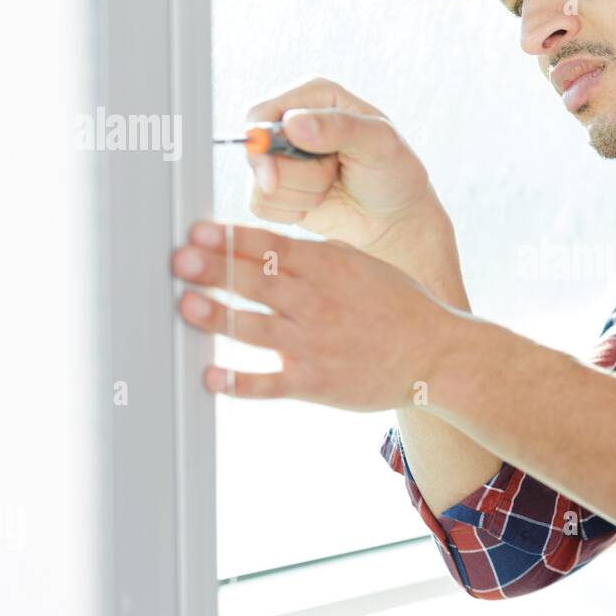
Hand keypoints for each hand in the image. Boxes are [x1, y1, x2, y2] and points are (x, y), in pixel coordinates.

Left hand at [171, 220, 454, 411]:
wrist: (436, 357)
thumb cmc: (400, 308)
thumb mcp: (365, 265)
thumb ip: (318, 256)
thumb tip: (267, 245)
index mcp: (330, 269)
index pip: (271, 247)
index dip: (231, 238)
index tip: (198, 230)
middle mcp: (318, 304)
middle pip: (257, 282)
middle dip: (215, 269)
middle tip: (179, 260)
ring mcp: (314, 345)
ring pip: (255, 328)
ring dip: (217, 316)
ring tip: (187, 305)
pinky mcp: (314, 382)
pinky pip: (268, 384)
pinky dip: (237, 382)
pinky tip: (210, 375)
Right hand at [242, 76, 457, 280]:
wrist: (396, 217)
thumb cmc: (394, 173)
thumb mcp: (379, 143)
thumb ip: (339, 128)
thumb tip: (292, 124)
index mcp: (313, 95)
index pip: (260, 112)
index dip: (262, 143)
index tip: (278, 173)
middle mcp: (291, 122)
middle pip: (256, 151)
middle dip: (296, 175)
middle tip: (333, 173)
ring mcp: (281, 157)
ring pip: (261, 184)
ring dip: (302, 194)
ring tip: (332, 185)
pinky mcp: (277, 189)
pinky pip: (262, 206)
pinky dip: (294, 210)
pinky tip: (321, 202)